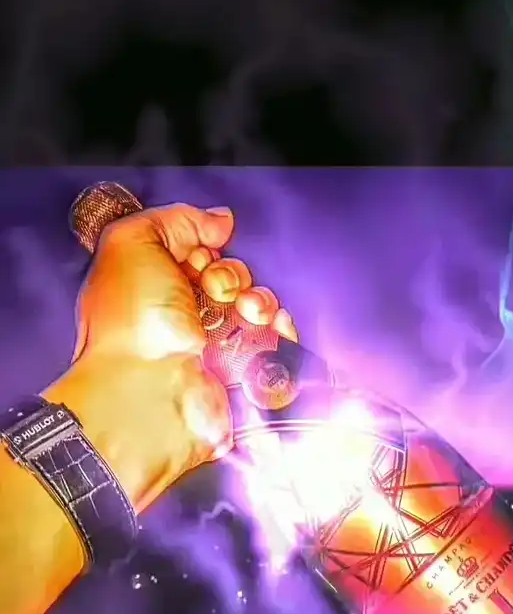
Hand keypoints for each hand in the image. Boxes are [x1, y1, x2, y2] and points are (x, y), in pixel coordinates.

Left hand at [47, 202, 297, 511]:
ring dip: (259, 299)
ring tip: (245, 312)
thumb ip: (175, 218)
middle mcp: (183, 315)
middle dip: (231, 274)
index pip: (195, 251)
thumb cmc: (131, 322)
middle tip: (214, 291)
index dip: (201, 246)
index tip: (194, 258)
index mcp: (153, 285)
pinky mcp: (242, 373)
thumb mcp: (132, 243)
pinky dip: (281, 327)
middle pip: (229, 275)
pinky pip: (275, 341)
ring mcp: (215, 347)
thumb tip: (219, 221)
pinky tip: (273, 325)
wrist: (148, 395)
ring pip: (256, 305)